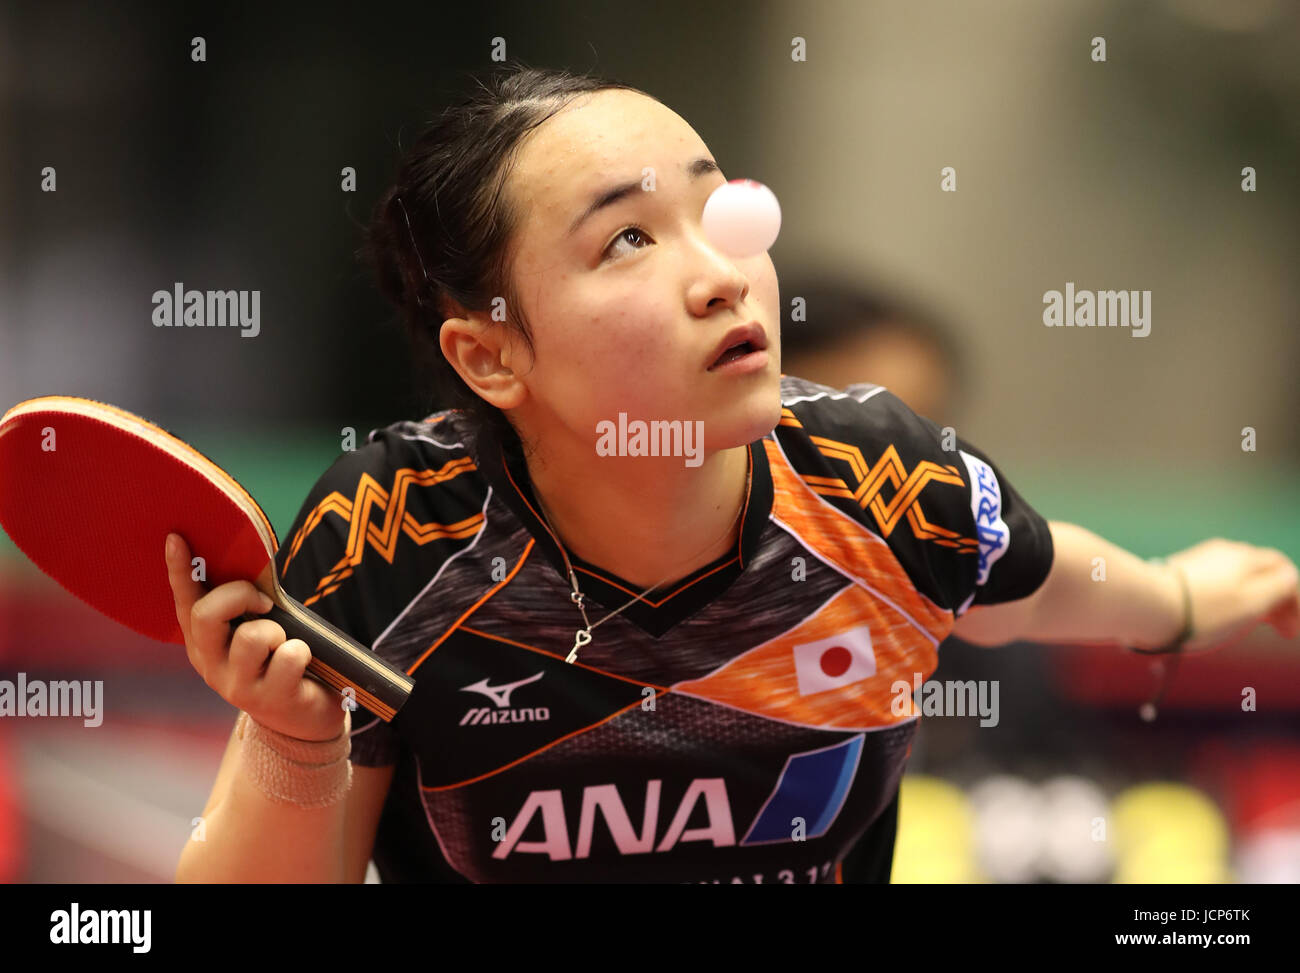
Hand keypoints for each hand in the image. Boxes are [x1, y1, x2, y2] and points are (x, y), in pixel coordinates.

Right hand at [164, 532, 347, 741]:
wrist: (302, 719)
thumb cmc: (278, 662)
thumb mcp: (255, 632)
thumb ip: (244, 607)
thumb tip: (249, 561)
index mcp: (203, 644)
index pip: (186, 602)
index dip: (180, 570)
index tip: (178, 537)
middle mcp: (211, 665)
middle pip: (207, 615)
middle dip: (239, 595)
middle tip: (266, 604)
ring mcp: (238, 686)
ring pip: (253, 637)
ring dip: (278, 633)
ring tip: (285, 646)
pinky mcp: (271, 699)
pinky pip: (290, 657)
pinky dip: (303, 652)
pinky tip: (303, 667)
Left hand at [1163, 538, 1299, 652]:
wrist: (1149, 605)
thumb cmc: (1204, 609)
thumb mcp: (1252, 602)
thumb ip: (1278, 587)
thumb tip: (1289, 576)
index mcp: (1245, 556)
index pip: (1282, 568)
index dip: (1294, 596)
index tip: (1292, 627)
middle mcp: (1224, 551)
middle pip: (1261, 572)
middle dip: (1276, 600)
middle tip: (1281, 630)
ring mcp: (1201, 560)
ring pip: (1238, 578)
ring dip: (1253, 601)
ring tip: (1254, 625)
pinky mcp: (1182, 572)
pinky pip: (1217, 584)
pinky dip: (1229, 599)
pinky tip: (1224, 617)